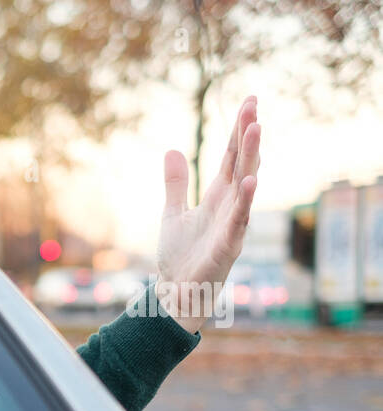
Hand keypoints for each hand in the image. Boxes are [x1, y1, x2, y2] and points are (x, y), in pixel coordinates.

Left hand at [154, 95, 260, 333]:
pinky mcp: (229, 245)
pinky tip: (249, 180)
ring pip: (245, 185)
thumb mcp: (173, 212)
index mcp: (218, 196)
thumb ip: (176, 183)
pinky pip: (239, 219)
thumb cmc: (180, 256)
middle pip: (242, 163)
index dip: (238, 130)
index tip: (248, 102)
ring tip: (255, 129)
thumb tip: (171, 149)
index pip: (231, 157)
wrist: (177, 292)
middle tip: (253, 105)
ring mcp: (233, 224)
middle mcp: (230, 205)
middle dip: (247, 135)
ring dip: (250, 158)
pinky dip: (244, 201)